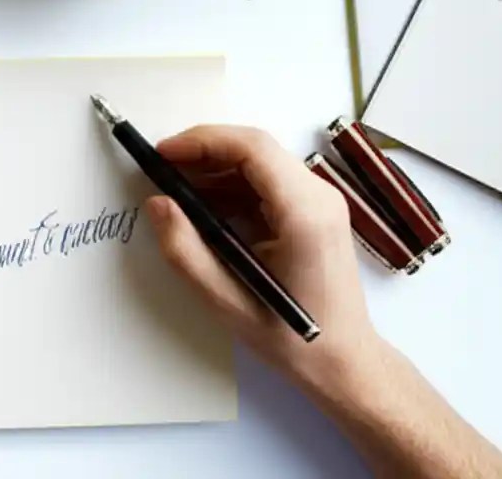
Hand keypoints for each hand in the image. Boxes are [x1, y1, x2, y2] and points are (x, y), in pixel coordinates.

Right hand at [144, 125, 378, 387]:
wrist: (344, 360)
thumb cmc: (290, 337)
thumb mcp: (226, 299)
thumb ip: (186, 249)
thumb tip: (158, 203)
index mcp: (304, 213)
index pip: (253, 149)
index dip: (202, 141)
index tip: (162, 154)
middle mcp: (320, 197)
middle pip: (256, 149)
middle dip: (204, 152)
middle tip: (162, 169)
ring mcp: (321, 203)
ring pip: (261, 163)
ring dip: (216, 169)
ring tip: (177, 191)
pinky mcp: (315, 213)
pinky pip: (269, 183)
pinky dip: (233, 186)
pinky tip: (205, 208)